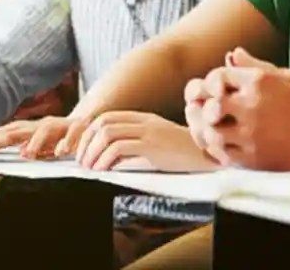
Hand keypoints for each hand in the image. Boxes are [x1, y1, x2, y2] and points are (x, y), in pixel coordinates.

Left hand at [0, 117, 72, 158]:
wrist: (93, 123)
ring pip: (44, 131)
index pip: (3, 133)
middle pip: (14, 132)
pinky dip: (68, 143)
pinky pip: (73, 136)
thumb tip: (6, 153)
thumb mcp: (41, 144)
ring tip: (27, 154)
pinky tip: (62, 152)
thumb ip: (25, 147)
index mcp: (30, 131)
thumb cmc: (63, 138)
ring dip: (36, 142)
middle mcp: (41, 127)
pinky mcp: (79, 130)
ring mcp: (60, 127)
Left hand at [75, 111, 220, 171]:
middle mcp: (144, 121)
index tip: (82, 152)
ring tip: (90, 168)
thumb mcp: (156, 144)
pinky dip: (105, 160)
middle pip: (102, 123)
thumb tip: (108, 159)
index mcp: (143, 118)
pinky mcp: (152, 146)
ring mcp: (148, 132)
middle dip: (85, 143)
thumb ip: (134, 145)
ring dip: (92, 152)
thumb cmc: (182, 155)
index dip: (88, 134)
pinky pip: (119, 148)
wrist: (208, 156)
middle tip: (81, 162)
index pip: (106, 118)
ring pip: (107, 134)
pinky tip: (103, 171)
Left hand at [197, 58, 289, 171]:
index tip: (218, 89)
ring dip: (209, 129)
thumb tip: (232, 53)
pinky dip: (219, 149)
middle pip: (210, 104)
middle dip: (206, 106)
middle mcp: (252, 106)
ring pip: (212, 132)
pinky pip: (224, 154)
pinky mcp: (255, 158)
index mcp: (260, 81)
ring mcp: (252, 134)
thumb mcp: (288, 76)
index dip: (212, 82)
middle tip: (209, 109)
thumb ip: (256, 65)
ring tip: (216, 128)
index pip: (217, 77)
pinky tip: (225, 145)